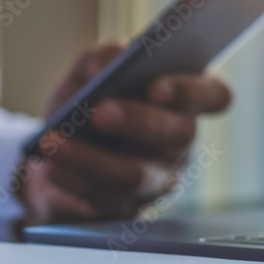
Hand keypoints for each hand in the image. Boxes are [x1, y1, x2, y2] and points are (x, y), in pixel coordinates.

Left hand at [17, 41, 231, 223]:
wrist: (55, 147)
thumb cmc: (85, 100)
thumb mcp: (87, 71)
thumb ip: (101, 56)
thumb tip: (110, 61)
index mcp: (183, 99)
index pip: (214, 95)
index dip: (191, 91)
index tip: (156, 86)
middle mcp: (178, 141)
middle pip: (176, 134)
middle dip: (137, 122)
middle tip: (100, 112)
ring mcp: (156, 178)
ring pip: (134, 175)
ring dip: (90, 159)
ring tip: (51, 143)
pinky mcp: (125, 207)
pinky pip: (102, 199)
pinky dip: (70, 180)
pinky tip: (48, 167)